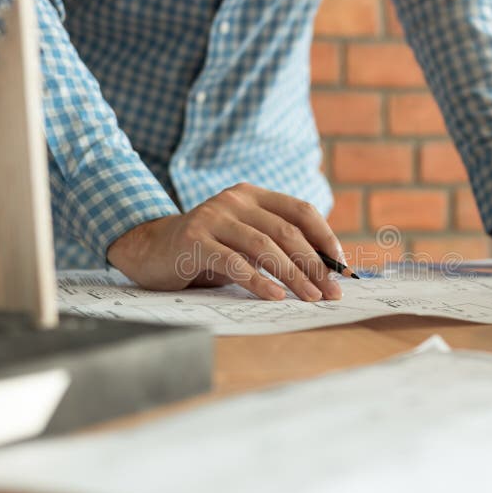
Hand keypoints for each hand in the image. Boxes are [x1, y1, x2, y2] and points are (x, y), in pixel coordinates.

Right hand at [107, 183, 343, 300]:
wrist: (150, 249)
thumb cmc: (207, 250)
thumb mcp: (244, 241)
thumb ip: (275, 246)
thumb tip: (323, 273)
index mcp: (253, 195)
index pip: (300, 211)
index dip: (325, 238)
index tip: (341, 266)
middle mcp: (235, 201)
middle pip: (286, 232)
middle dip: (314, 264)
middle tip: (331, 291)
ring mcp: (213, 218)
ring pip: (264, 246)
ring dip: (293, 275)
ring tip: (311, 297)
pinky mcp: (194, 240)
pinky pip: (234, 262)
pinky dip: (258, 281)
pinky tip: (275, 297)